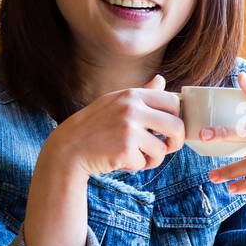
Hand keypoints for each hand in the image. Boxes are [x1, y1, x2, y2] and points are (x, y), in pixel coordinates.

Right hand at [50, 74, 184, 176]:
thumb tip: (161, 79)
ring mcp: (129, 129)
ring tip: (136, 156)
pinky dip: (137, 166)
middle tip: (167, 147)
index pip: (173, 101)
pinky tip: (122, 160)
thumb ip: (142, 93)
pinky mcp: (125, 150)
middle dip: (176, 141)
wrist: (69, 148)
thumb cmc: (95, 125)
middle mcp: (132, 109)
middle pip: (176, 126)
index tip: (170, 129)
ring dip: (153, 158)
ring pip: (162, 149)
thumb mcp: (116, 102)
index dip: (177, 118)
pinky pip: (145, 162)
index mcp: (132, 95)